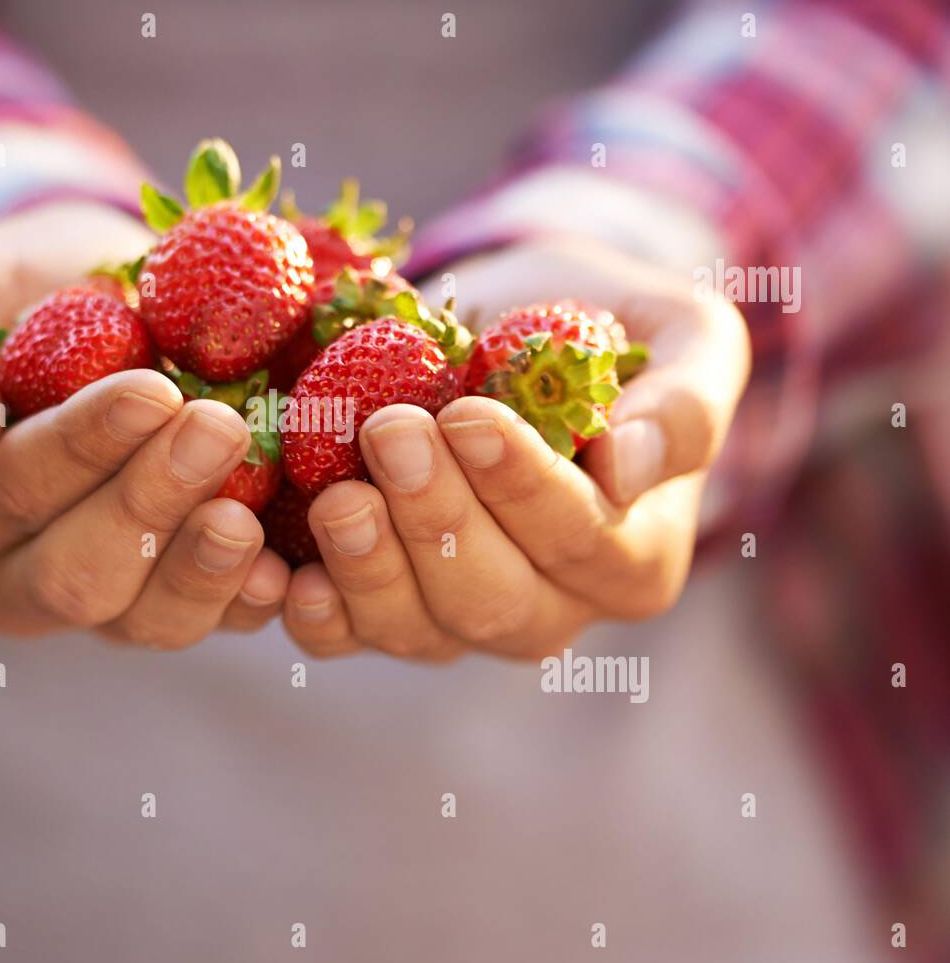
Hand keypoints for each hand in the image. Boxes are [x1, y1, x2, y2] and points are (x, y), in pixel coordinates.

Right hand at [0, 202, 289, 644]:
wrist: (112, 306)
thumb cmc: (22, 290)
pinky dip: (252, 598)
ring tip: (248, 509)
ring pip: (147, 620)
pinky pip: (215, 623)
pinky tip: (288, 566)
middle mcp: (15, 579)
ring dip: (204, 566)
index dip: (83, 448)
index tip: (152, 392)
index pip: (13, 491)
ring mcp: (105, 602)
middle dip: (150, 504)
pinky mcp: (178, 600)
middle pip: (77, 576)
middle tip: (218, 429)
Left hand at [282, 236, 750, 660]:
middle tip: (390, 435)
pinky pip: (345, 634)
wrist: (514, 329)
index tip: (468, 416)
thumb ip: (681, 403)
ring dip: (369, 569)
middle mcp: (551, 606)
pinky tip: (281, 573)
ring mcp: (459, 616)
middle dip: (438, 524)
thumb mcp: (681, 337)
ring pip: (417, 630)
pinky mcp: (383, 605)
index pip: (585, 542)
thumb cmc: (606, 328)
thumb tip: (630, 466)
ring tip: (334, 496)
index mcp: (633, 556)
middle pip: (494, 602)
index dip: (524, 489)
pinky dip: (311, 610)